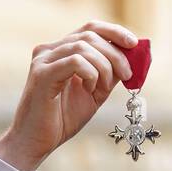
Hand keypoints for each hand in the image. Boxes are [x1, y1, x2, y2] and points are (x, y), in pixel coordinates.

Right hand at [0, 20, 138, 170]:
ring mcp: (44, 60)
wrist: (37, 142)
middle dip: (115, 54)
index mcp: (62, 51)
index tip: (134, 43)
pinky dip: (91, 74)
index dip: (114, 31)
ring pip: (84, 47)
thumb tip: (134, 57)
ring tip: (104, 89)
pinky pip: (75, 61)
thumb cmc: (63, 119)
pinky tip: (89, 90)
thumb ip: (111, 74)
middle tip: (128, 74)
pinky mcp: (42, 73)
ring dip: (104, 67)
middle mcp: (50, 50)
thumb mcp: (96, 92)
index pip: (90, 28)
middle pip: (90, 35)